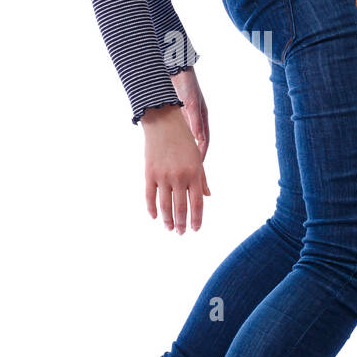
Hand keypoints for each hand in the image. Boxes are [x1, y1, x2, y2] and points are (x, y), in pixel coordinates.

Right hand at [141, 104, 210, 233]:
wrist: (163, 123)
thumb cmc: (183, 141)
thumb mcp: (197, 158)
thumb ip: (202, 179)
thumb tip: (207, 196)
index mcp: (194, 174)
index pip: (197, 203)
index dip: (196, 219)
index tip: (195, 229)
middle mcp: (180, 177)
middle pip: (181, 208)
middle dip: (182, 223)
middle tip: (181, 233)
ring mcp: (163, 176)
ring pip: (165, 206)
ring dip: (168, 220)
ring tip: (170, 228)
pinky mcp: (149, 174)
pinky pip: (150, 196)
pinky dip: (152, 209)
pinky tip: (155, 216)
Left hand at [171, 67, 209, 158]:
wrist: (174, 68)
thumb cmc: (186, 83)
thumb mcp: (191, 103)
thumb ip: (194, 121)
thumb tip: (198, 139)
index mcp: (202, 117)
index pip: (204, 141)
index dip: (201, 154)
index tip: (198, 167)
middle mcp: (194, 119)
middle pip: (194, 142)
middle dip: (192, 156)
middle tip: (188, 170)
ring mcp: (184, 116)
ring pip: (184, 137)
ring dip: (181, 149)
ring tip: (175, 162)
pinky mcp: (174, 113)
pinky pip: (174, 130)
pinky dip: (171, 139)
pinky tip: (164, 147)